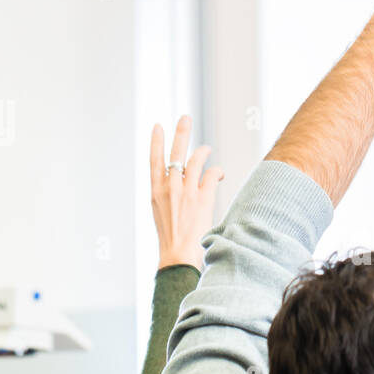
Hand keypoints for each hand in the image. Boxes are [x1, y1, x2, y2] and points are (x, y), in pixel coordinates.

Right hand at [150, 115, 223, 270]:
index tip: (157, 126)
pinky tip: (219, 174)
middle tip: (185, 117)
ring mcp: (185, 192)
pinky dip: (217, 172)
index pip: (154, 160)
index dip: (156, 142)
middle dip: (181, 133)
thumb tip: (178, 182)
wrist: (176, 256)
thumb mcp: (161, 213)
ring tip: (207, 149)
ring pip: (196, 160)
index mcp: (155, 191)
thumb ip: (167, 195)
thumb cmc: (171, 240)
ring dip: (204, 152)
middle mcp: (169, 188)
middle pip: (176, 153)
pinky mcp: (202, 198)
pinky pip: (211, 175)